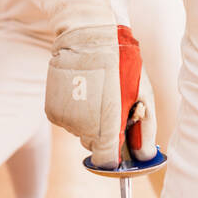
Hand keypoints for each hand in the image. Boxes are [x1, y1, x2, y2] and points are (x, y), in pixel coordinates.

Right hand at [44, 0, 156, 167]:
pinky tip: (84, 90)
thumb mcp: (142, 93)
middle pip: (95, 147)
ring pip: (81, 133)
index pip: (109, 162)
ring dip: (90, 120)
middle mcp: (82, 130)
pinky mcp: (52, 112)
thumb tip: (145, 155)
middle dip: (106, 133)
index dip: (118, 153)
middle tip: (114, 104)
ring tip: (98, 90)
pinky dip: (76, 112)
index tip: (124, 138)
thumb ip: (145, 129)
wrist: (87, 35)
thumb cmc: (121, 62)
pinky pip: (68, 121)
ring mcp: (64, 121)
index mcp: (106, 128)